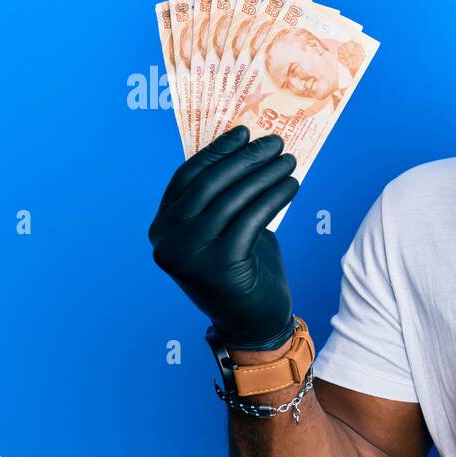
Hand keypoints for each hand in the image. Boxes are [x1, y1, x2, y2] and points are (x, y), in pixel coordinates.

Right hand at [148, 125, 299, 349]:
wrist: (254, 324)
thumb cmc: (244, 270)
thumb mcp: (227, 229)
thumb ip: (225, 197)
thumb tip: (248, 150)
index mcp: (163, 229)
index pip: (187, 178)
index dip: (216, 151)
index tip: (243, 132)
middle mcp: (167, 242)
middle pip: (209, 185)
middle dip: (244, 159)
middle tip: (274, 142)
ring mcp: (189, 256)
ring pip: (231, 201)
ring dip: (264, 175)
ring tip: (289, 160)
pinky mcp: (218, 267)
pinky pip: (251, 220)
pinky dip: (273, 198)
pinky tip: (292, 185)